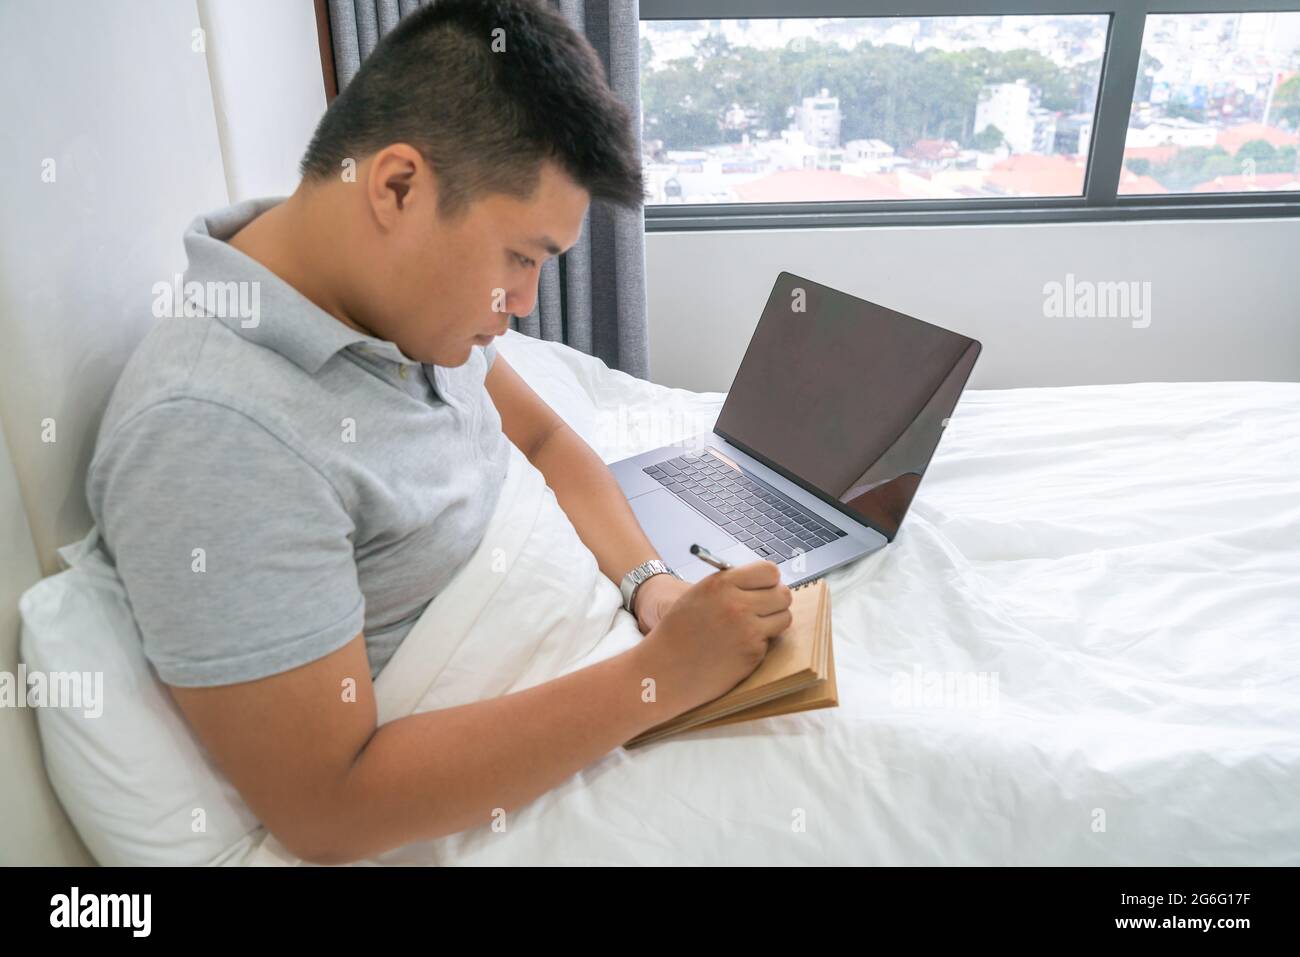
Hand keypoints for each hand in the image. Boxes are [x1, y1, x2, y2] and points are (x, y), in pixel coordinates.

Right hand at [631, 561, 792, 717]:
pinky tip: (737, 647)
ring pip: (784, 617)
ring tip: (752, 628)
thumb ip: (731, 584)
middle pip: (783, 594)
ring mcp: (747, 631)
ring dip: (773, 622)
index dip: (769, 580)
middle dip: (776, 601)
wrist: (663, 668)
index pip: (770, 571)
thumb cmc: (678, 630)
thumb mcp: (699, 594)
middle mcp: (737, 605)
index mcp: (722, 584)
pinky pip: (770, 641)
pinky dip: (759, 644)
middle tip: (764, 609)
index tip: (764, 588)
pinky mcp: (752, 654)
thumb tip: (767, 582)